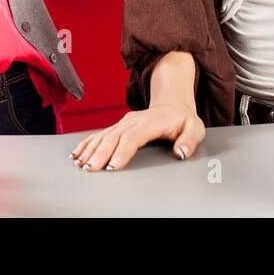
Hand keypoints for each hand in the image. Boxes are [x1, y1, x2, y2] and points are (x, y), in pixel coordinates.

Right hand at [69, 103, 204, 170]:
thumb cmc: (183, 120)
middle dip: (100, 153)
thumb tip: (181, 152)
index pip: (133, 137)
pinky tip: (78, 153)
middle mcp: (134, 120)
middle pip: (114, 137)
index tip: (113, 165)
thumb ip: (189, 141)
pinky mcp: (118, 126)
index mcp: (151, 121)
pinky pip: (100, 134)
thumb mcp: (195, 128)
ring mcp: (124, 122)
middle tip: (91, 168)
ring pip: (104, 135)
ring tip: (80, 163)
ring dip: (90, 149)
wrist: (173, 106)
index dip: (122, 151)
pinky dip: (88, 143)